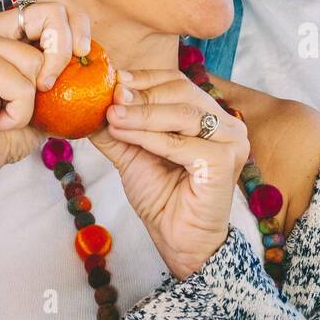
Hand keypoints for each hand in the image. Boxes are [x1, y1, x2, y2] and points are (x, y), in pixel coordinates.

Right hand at [0, 0, 91, 182]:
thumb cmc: (12, 126)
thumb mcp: (50, 91)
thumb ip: (66, 66)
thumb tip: (97, 53)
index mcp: (9, 26)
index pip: (55, 0)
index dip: (78, 22)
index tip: (84, 52)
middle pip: (52, 12)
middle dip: (64, 54)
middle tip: (49, 87)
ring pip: (38, 59)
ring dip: (35, 99)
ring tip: (9, 108)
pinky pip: (23, 84)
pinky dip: (21, 112)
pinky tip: (0, 117)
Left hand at [90, 69, 249, 280]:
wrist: (179, 240)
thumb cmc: (163, 198)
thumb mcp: (132, 153)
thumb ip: (116, 127)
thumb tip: (88, 101)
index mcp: (211, 116)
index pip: (178, 83)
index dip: (145, 78)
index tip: (113, 82)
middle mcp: (228, 124)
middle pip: (182, 92)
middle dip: (141, 95)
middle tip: (109, 99)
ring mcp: (231, 141)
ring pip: (181, 114)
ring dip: (141, 115)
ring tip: (111, 116)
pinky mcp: (224, 162)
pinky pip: (181, 143)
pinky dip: (149, 137)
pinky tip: (124, 135)